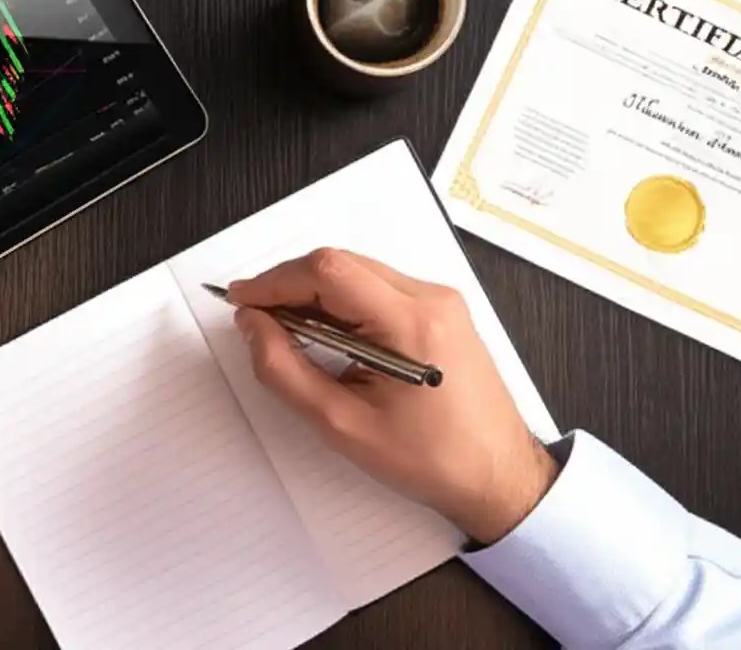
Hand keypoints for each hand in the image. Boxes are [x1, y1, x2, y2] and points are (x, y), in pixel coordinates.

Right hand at [229, 249, 557, 544]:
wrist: (497, 476)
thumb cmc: (432, 460)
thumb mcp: (342, 424)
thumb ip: (285, 370)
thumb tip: (253, 326)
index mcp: (410, 323)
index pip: (327, 272)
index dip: (275, 280)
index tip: (242, 300)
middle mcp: (431, 299)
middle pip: (340, 264)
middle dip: (289, 285)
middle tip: (257, 319)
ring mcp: (440, 302)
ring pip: (357, 272)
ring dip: (313, 293)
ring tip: (287, 332)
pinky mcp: (441, 312)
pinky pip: (378, 288)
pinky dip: (341, 303)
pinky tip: (325, 336)